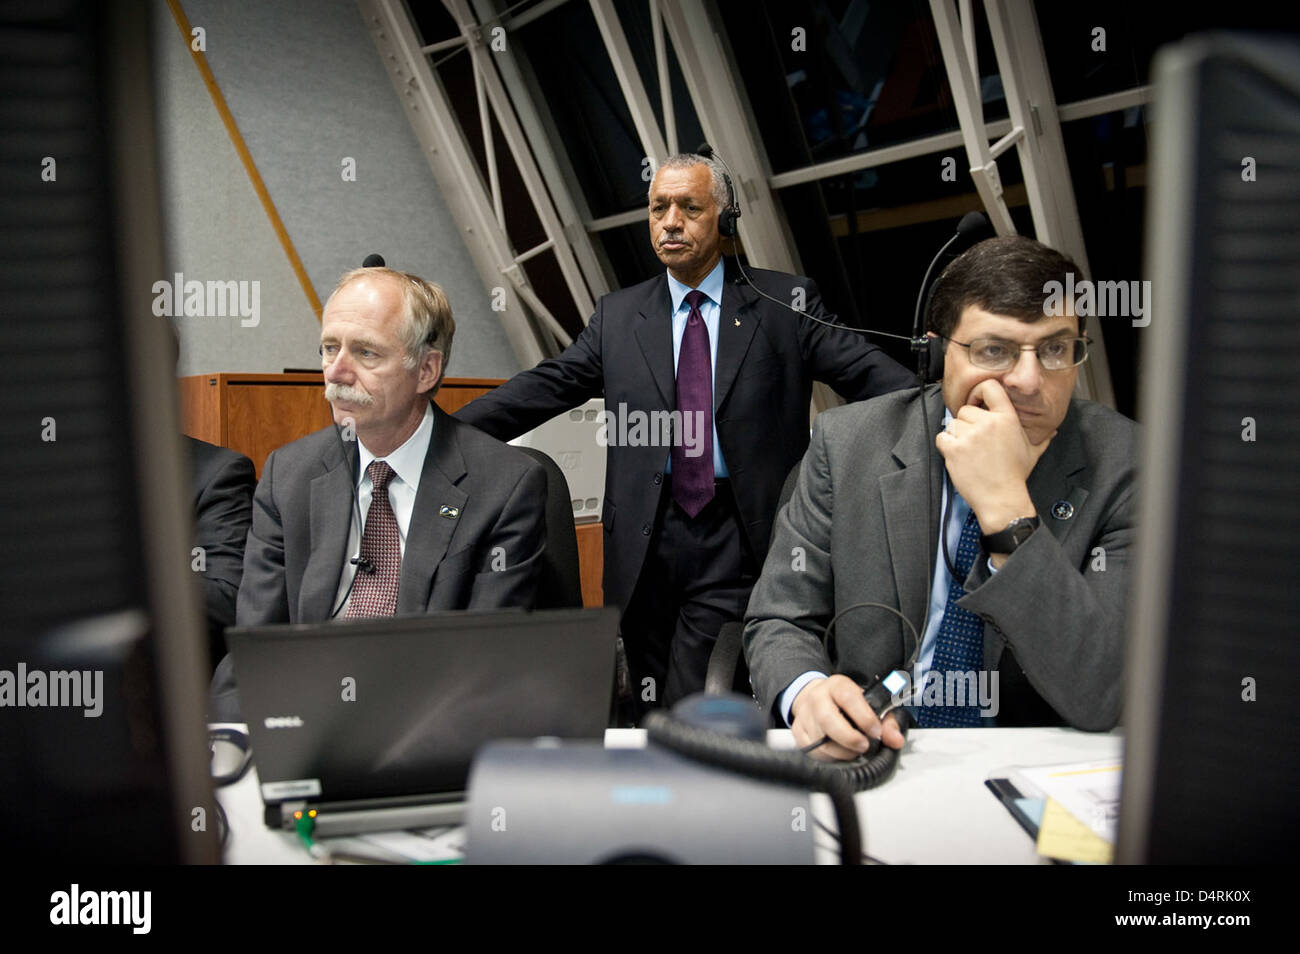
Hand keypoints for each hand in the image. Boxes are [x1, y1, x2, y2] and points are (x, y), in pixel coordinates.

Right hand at [790, 674, 904, 760]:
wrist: (818, 697)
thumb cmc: (847, 702)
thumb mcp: (870, 704)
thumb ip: (886, 721)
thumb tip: (895, 740)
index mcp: (837, 685)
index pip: (848, 697)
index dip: (863, 717)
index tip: (875, 731)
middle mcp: (818, 697)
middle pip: (827, 718)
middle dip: (848, 738)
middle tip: (864, 746)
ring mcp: (805, 714)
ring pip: (819, 738)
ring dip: (841, 751)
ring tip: (854, 751)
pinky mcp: (798, 730)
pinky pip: (811, 749)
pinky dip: (828, 756)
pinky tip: (839, 752)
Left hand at [936, 379, 1053, 530]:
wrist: (1001, 498)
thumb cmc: (1015, 476)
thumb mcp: (1033, 452)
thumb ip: (1042, 437)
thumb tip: (1052, 431)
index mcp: (1007, 418)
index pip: (989, 386)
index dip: (979, 392)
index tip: (977, 402)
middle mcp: (988, 424)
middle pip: (966, 409)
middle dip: (968, 423)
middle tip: (976, 440)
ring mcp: (970, 436)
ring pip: (953, 423)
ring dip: (957, 435)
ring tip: (969, 450)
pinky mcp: (954, 449)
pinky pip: (942, 437)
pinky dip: (946, 445)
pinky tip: (958, 454)